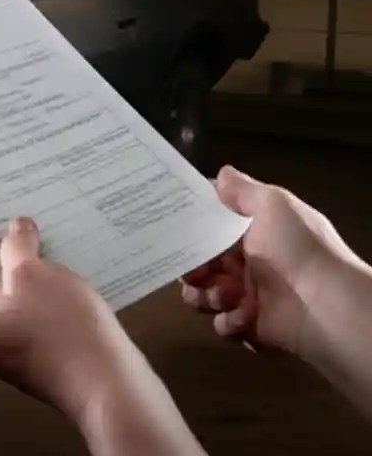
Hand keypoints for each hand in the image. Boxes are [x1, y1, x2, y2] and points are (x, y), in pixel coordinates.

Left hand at [0, 219, 206, 454]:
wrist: (108, 386)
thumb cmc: (64, 330)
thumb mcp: (34, 273)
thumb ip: (16, 246)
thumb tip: (15, 230)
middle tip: (4, 218)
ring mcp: (11, 350)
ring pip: (7, 299)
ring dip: (19, 269)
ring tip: (36, 238)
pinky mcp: (39, 357)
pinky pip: (30, 316)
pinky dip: (39, 291)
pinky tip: (60, 272)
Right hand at [180, 164, 365, 356]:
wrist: (327, 304)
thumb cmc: (298, 248)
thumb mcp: (273, 205)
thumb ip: (243, 190)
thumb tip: (221, 174)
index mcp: (255, 233)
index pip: (212, 228)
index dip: (192, 228)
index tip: (172, 229)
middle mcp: (249, 262)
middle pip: (201, 263)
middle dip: (192, 267)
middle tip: (194, 271)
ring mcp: (247, 295)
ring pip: (204, 294)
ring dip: (206, 295)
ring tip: (224, 295)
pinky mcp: (248, 325)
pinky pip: (222, 323)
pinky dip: (227, 320)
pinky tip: (242, 315)